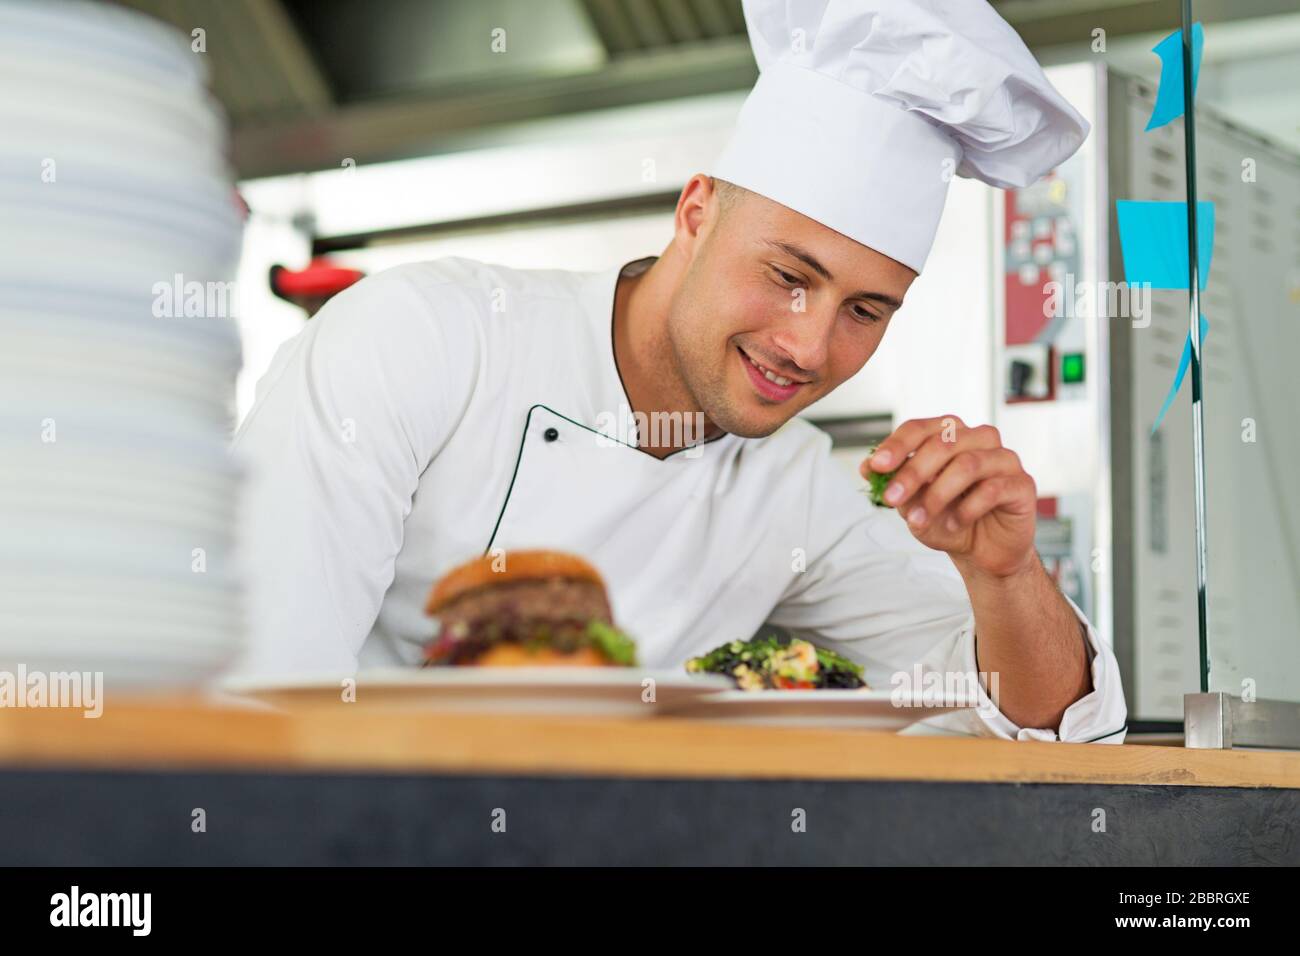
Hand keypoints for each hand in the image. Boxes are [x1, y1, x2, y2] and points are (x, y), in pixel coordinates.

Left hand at [860, 416, 1038, 578]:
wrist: (982, 553)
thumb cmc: (948, 520)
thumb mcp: (912, 504)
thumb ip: (893, 483)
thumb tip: (867, 467)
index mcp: (951, 435)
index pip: (920, 428)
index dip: (896, 445)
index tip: (877, 467)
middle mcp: (979, 439)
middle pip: (943, 442)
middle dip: (912, 472)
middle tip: (891, 499)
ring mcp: (1004, 459)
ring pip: (968, 464)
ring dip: (937, 495)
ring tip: (919, 521)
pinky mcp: (1022, 484)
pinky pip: (993, 489)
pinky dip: (967, 509)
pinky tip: (954, 523)